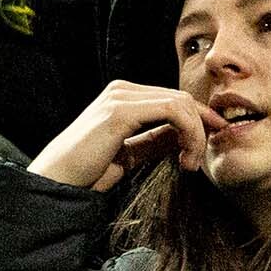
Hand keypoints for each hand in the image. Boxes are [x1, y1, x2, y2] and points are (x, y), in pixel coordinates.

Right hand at [28, 80, 221, 192]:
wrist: (59, 179)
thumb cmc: (88, 170)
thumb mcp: (131, 153)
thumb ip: (156, 140)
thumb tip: (187, 136)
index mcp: (122, 98)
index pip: (173, 99)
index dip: (199, 120)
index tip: (210, 145)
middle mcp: (122, 90)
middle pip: (181, 98)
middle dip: (201, 128)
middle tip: (197, 161)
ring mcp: (120, 97)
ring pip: (180, 103)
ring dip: (196, 135)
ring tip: (190, 163)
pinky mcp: (121, 110)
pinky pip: (172, 112)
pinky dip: (188, 134)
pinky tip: (184, 158)